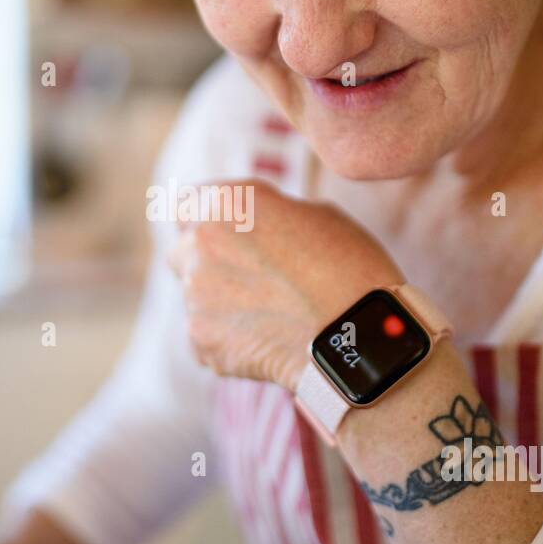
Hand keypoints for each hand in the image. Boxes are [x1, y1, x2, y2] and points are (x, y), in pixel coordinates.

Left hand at [166, 178, 403, 389]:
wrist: (359, 337)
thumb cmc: (350, 267)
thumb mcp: (316, 214)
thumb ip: (269, 213)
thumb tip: (257, 223)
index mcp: (227, 201)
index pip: (187, 204)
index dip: (208, 221)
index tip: (226, 235)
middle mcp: (200, 241)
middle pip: (183, 251)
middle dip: (208, 263)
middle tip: (251, 280)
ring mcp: (195, 293)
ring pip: (195, 296)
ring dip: (219, 304)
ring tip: (269, 317)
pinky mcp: (199, 338)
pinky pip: (205, 336)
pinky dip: (227, 341)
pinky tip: (266, 342)